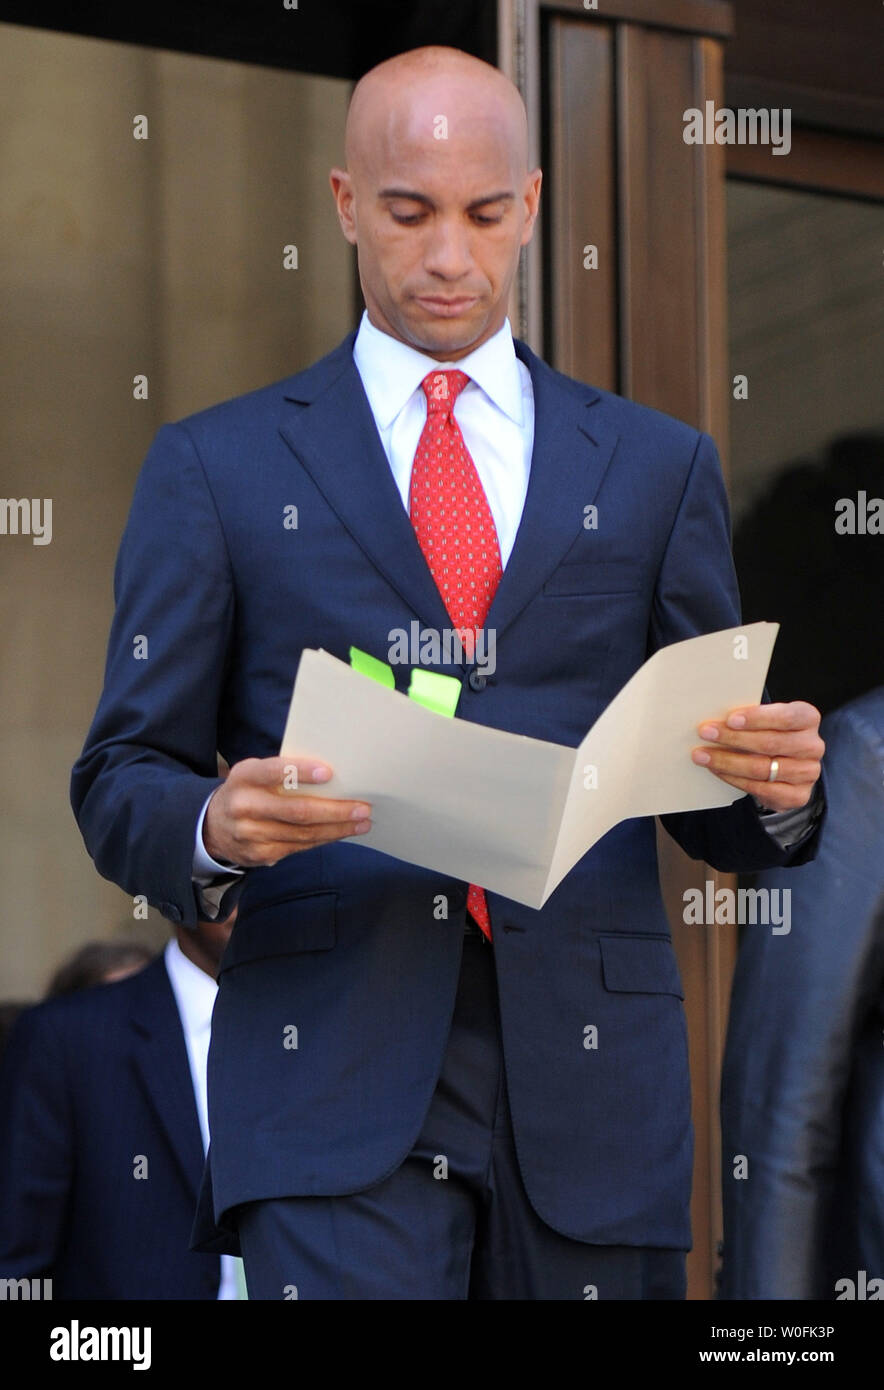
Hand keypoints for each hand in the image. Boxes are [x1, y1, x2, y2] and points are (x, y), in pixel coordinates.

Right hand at [202, 756, 371, 867]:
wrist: (213, 826)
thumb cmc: (248, 790)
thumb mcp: (254, 773)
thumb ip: (282, 772)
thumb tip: (332, 776)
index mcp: (244, 777)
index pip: (274, 771)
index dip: (301, 772)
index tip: (329, 773)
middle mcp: (244, 806)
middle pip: (297, 811)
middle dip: (335, 811)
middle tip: (363, 807)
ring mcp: (251, 835)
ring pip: (303, 833)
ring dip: (337, 829)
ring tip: (362, 822)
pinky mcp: (260, 855)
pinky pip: (300, 847)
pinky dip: (324, 839)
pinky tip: (342, 832)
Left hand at [692, 701, 823, 811]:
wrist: (785, 769)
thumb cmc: (770, 734)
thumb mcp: (766, 720)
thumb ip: (749, 718)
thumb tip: (715, 719)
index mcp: (808, 718)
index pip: (786, 716)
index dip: (758, 718)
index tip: (730, 719)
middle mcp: (813, 745)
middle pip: (770, 743)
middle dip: (733, 738)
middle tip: (705, 733)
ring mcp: (808, 772)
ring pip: (761, 768)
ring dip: (727, 761)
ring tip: (702, 755)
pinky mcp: (798, 795)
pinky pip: (760, 788)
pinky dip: (734, 778)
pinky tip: (716, 770)